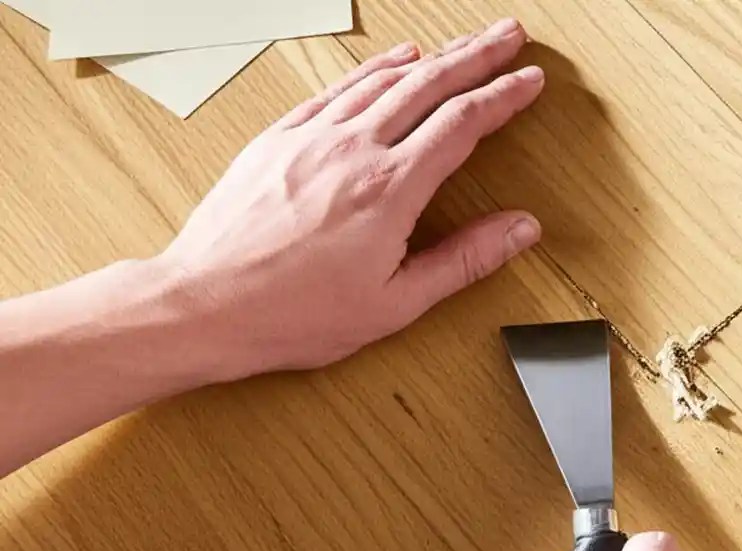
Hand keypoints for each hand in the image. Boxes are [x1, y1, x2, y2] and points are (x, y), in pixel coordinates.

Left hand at [160, 19, 543, 379]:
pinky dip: (373, 69)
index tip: (529, 81)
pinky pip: (337, 88)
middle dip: (477, 56)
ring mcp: (312, 138)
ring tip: (463, 45)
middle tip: (509, 38)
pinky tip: (393, 60)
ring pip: (384, 79)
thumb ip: (464, 260)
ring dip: (432, 55)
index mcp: (389, 190)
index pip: (462, 124)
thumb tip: (519, 229)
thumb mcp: (395, 304)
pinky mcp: (279, 139)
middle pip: (429, 84)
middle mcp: (352, 150)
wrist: (203, 305)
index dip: (503, 97)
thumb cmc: (291, 314)